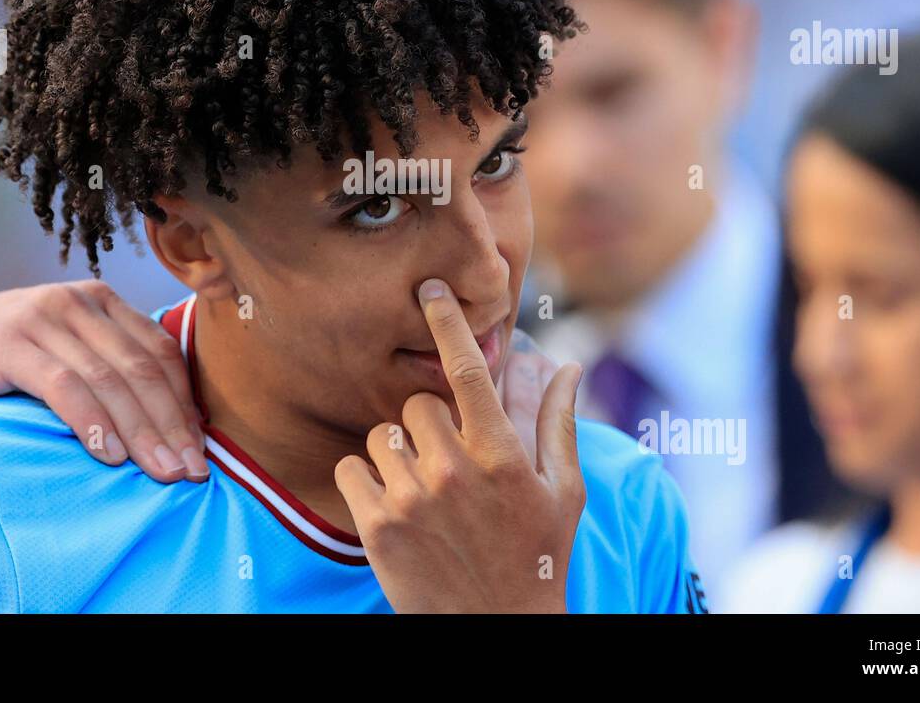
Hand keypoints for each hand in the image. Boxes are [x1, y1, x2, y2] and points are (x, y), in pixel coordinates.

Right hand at [0, 280, 206, 482]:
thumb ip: (103, 367)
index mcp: (96, 299)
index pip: (158, 351)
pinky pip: (64, 387)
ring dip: (143, 431)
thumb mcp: (56, 353)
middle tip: (193, 471)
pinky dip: (93, 423)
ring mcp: (38, 317)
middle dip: (172, 424)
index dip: (184, 402)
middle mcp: (73, 300)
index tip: (201, 448)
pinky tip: (111, 455)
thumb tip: (168, 421)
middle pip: (141, 368)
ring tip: (163, 472)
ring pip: (109, 380)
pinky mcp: (5, 343)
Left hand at [334, 278, 584, 612]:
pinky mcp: (377, 526)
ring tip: (425, 493)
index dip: (448, 322)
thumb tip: (567, 365)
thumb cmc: (538, 557)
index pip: (469, 371)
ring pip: (383, 435)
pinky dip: (365, 479)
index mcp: (502, 455)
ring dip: (398, 454)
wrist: (498, 631)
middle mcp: (454, 470)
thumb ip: (557, 422)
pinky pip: (352, 467)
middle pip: (418, 405)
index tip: (430, 288)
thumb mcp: (562, 491)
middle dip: (429, 425)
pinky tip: (394, 505)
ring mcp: (413, 499)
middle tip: (448, 461)